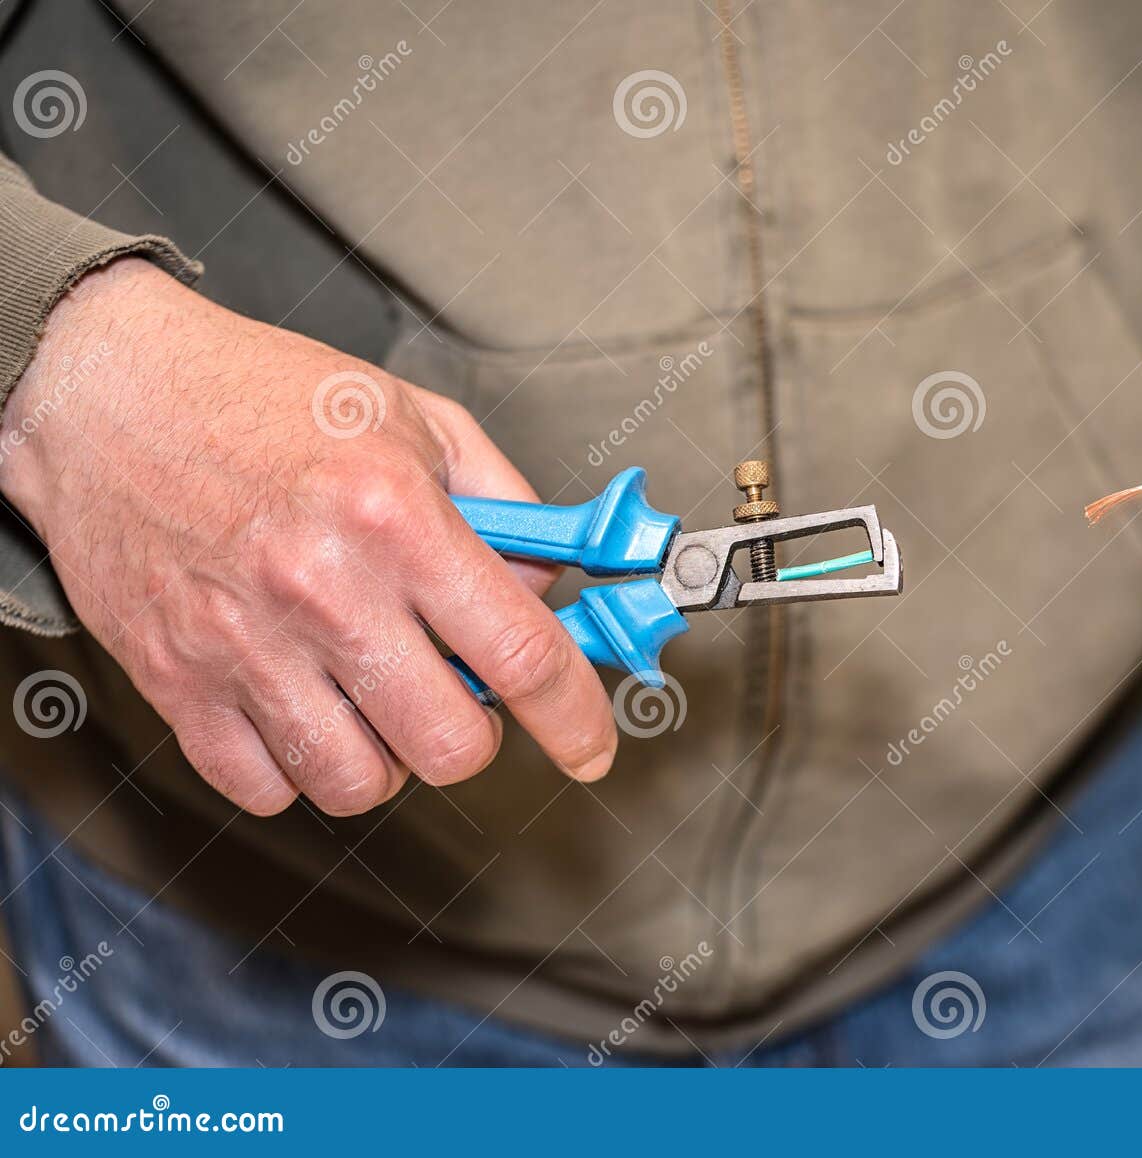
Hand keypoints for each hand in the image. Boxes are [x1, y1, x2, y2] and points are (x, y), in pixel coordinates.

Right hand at [0, 259, 616, 815]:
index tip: (590, 746)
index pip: (520, 655)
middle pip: (447, 744)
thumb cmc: (264, 397)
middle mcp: (321, 588)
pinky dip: (297, 768)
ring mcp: (241, 643)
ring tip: (374, 698)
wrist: (108, 390)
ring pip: (356, 783)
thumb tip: (547, 590)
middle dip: (474, 735)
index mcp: (395, 516)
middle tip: (457, 695)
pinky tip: (304, 710)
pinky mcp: (173, 680)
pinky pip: (263, 788)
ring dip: (388, 758)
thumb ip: (505, 507)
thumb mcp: (417, 419)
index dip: (576, 718)